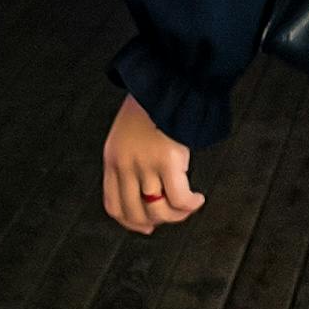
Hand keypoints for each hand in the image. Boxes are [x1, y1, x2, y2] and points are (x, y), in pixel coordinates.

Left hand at [102, 92, 202, 232]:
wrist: (166, 82)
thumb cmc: (152, 105)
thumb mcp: (126, 135)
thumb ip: (130, 162)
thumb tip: (149, 195)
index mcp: (112, 159)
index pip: (114, 206)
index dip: (131, 223)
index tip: (146, 226)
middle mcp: (125, 166)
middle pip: (136, 213)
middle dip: (156, 222)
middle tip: (172, 215)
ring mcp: (145, 165)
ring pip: (158, 211)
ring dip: (177, 216)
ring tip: (188, 206)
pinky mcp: (168, 161)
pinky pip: (179, 199)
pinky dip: (190, 205)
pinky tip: (197, 199)